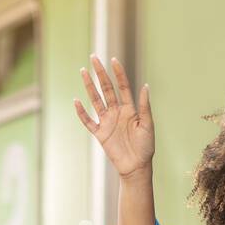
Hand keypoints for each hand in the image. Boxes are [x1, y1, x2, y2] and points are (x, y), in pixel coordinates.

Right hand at [74, 55, 153, 179]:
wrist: (136, 166)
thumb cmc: (146, 146)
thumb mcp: (148, 125)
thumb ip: (144, 106)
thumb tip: (145, 86)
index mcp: (130, 109)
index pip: (123, 86)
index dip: (118, 73)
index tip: (113, 59)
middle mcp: (117, 112)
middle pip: (106, 89)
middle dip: (100, 73)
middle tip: (94, 58)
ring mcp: (107, 122)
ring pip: (96, 100)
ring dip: (89, 86)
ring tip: (83, 71)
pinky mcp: (100, 134)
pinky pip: (88, 121)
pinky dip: (81, 112)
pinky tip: (76, 101)